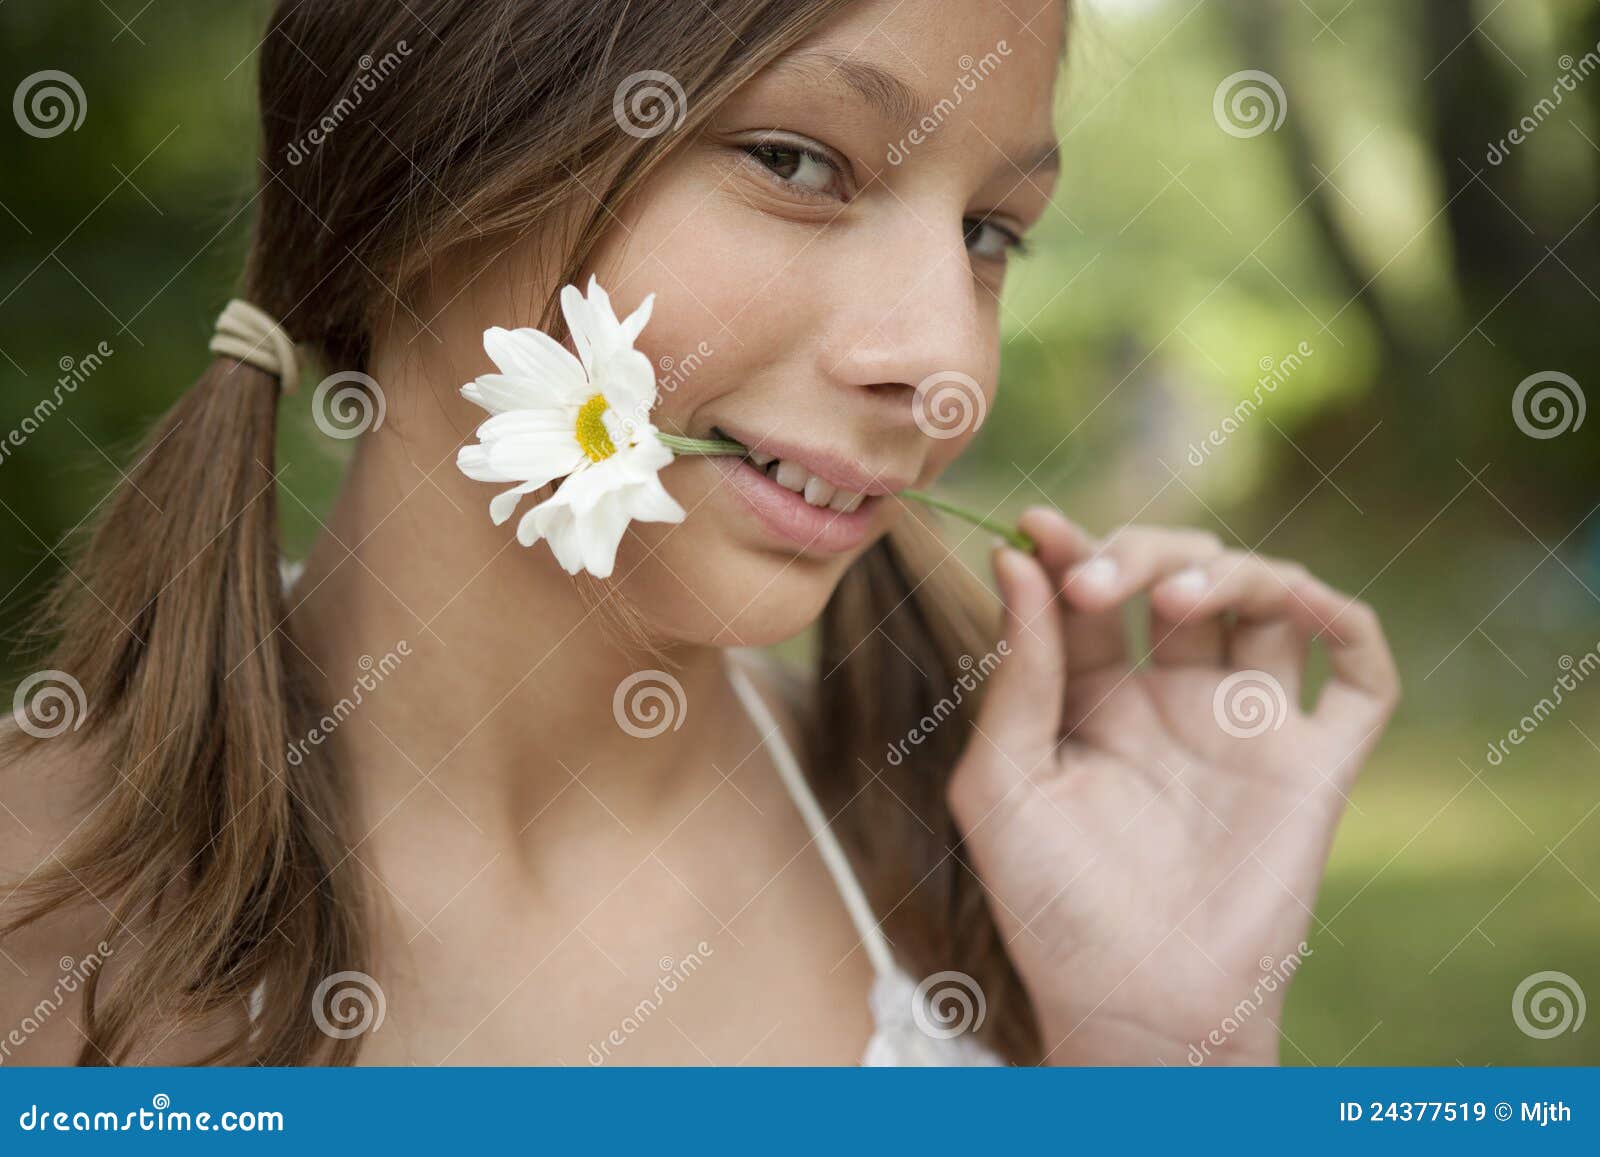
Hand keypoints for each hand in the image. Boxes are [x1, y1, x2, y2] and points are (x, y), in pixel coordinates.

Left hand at [948, 508, 1399, 1064]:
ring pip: (1268, 599)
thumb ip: (1018, 673)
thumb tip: (1015, 558)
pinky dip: (1345, 621)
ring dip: (1230, 570)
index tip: (1039, 526)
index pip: (1094, 595)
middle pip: (1180, 576)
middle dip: (1141, 555)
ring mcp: (1250, 728)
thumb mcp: (1004, 782)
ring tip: (1173, 600)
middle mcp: (1177, 700)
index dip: (1072, 551)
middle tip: (1096, 582)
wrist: (1134, 1008)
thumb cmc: (1051, 907)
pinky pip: (1360, 674)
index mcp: (1097, 700)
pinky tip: (1298, 607)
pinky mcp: (1316, 766)